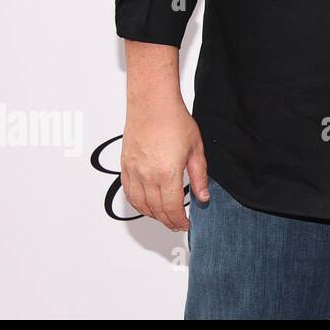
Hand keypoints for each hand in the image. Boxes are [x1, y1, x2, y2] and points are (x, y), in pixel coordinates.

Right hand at [120, 95, 208, 230]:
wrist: (152, 105)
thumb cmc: (174, 121)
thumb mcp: (196, 150)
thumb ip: (199, 177)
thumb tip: (203, 197)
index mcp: (167, 174)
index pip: (172, 208)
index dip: (179, 220)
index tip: (185, 224)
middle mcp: (147, 176)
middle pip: (156, 210)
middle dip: (167, 221)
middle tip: (176, 224)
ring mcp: (134, 172)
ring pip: (140, 204)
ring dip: (152, 215)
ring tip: (163, 217)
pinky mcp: (125, 166)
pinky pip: (128, 192)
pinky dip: (137, 203)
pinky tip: (145, 204)